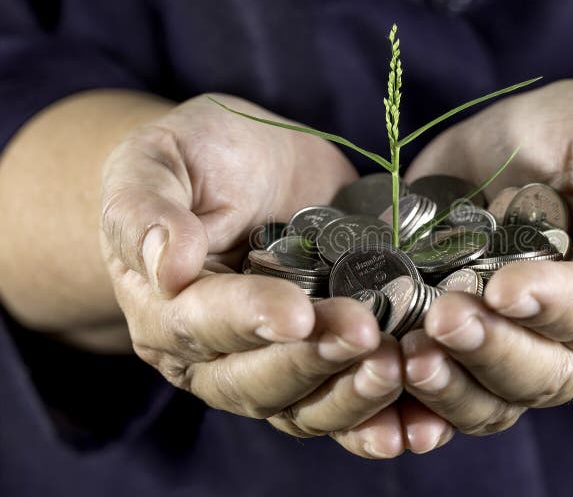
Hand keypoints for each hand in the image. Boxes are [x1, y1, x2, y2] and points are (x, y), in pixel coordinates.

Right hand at [100, 94, 404, 457]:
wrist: (252, 166)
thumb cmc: (197, 158)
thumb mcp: (156, 162)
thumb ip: (146, 211)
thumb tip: (167, 266)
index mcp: (166, 309)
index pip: (204, 324)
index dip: (252, 321)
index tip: (299, 313)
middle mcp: (214, 355)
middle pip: (258, 381)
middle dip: (314, 360)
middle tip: (366, 334)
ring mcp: (271, 363)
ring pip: (305, 407)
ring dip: (351, 396)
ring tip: (397, 367)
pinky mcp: (321, 360)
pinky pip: (343, 405)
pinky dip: (379, 417)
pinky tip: (419, 421)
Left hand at [400, 79, 572, 445]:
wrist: (536, 152)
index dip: (550, 306)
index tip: (505, 288)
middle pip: (540, 372)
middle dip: (489, 349)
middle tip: (443, 320)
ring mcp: (516, 354)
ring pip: (491, 400)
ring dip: (449, 386)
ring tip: (408, 356)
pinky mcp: (464, 352)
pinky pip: (444, 397)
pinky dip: (415, 402)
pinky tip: (387, 379)